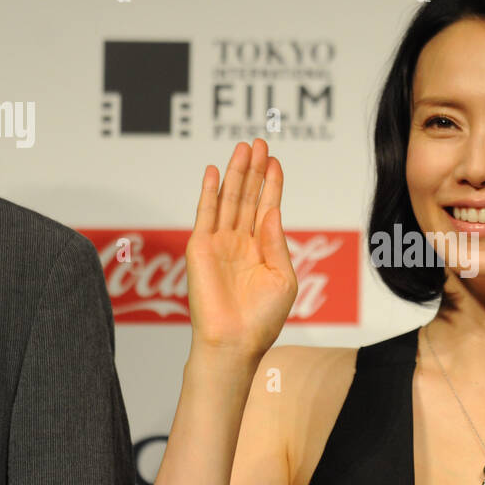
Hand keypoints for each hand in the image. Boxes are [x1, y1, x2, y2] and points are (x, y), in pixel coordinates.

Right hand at [185, 138, 297, 359]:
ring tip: (244, 147)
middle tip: (260, 143)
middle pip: (248, 197)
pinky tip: (214, 170)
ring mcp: (220, 244)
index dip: (272, 184)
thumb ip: (277, 242)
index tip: (276, 161)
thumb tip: (272, 210)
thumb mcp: (283, 277)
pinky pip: (205, 213)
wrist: (235, 342)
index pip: (267, 208)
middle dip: (254, 170)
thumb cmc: (262, 319)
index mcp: (263, 250)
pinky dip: (209, 191)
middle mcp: (240, 243)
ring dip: (236, 173)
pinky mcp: (200, 248)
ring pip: (229, 200)